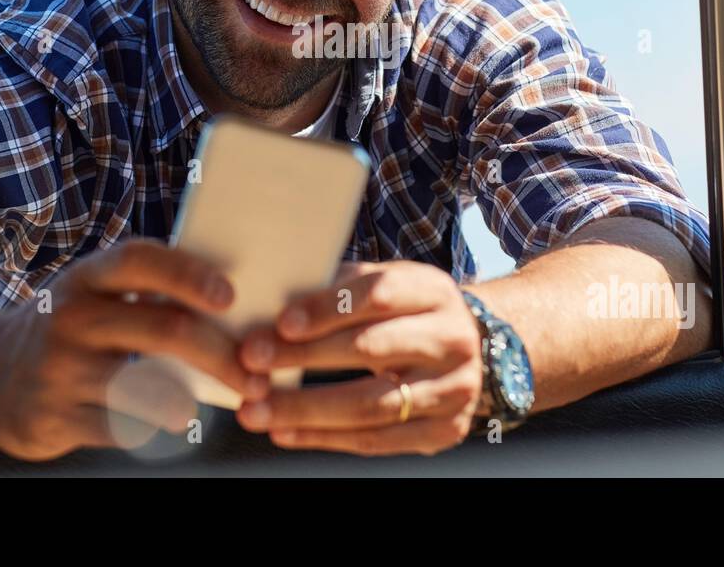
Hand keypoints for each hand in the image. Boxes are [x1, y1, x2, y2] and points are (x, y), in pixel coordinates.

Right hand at [0, 238, 269, 460]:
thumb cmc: (68, 328)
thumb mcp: (92, 293)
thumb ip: (147, 290)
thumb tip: (235, 302)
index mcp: (86, 278)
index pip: (140, 261)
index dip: (188, 275)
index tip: (231, 296)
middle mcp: (71, 318)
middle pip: (165, 330)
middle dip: (222, 354)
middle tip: (257, 373)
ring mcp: (60, 371)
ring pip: (150, 386)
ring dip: (198, 397)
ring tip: (229, 398)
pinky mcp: (56, 418)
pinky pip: (126, 427)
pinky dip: (159, 426)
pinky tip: (175, 420)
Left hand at [235, 260, 483, 455]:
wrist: (470, 350)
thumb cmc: (409, 313)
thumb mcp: (388, 284)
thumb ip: (341, 288)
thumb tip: (271, 299)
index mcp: (434, 292)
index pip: (379, 295)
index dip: (328, 309)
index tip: (281, 323)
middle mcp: (451, 340)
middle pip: (371, 349)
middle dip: (304, 357)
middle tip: (253, 362)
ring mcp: (453, 389)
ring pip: (370, 404)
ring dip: (305, 409)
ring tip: (256, 410)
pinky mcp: (444, 431)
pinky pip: (376, 440)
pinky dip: (324, 438)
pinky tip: (285, 432)